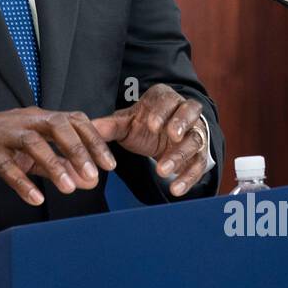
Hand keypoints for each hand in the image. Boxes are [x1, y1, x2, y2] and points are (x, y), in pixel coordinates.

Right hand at [0, 108, 118, 205]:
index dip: (94, 140)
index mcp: (39, 118)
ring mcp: (5, 134)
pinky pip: (6, 165)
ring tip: (69, 188)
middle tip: (94, 176)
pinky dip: (22, 182)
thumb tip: (87, 180)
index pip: (74, 120)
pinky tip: (35, 198)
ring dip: (54, 165)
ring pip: (33, 143)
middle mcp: (25, 121)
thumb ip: (57, 164)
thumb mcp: (30, 151)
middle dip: (78, 150)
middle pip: (57, 125)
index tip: (109, 165)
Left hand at [91, 84, 211, 196]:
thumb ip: (110, 126)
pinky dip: (189, 177)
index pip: (168, 99)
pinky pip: (199, 164)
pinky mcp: (199, 153)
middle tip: (171, 135)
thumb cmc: (143, 125)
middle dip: (181, 123)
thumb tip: (88, 127)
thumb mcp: (126, 124)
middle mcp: (185, 112)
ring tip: (162, 170)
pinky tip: (176, 188)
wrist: (162, 137)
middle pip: (190, 112)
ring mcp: (195, 132)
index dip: (162, 111)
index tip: (151, 124)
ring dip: (180, 155)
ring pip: (195, 140)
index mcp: (165, 99)